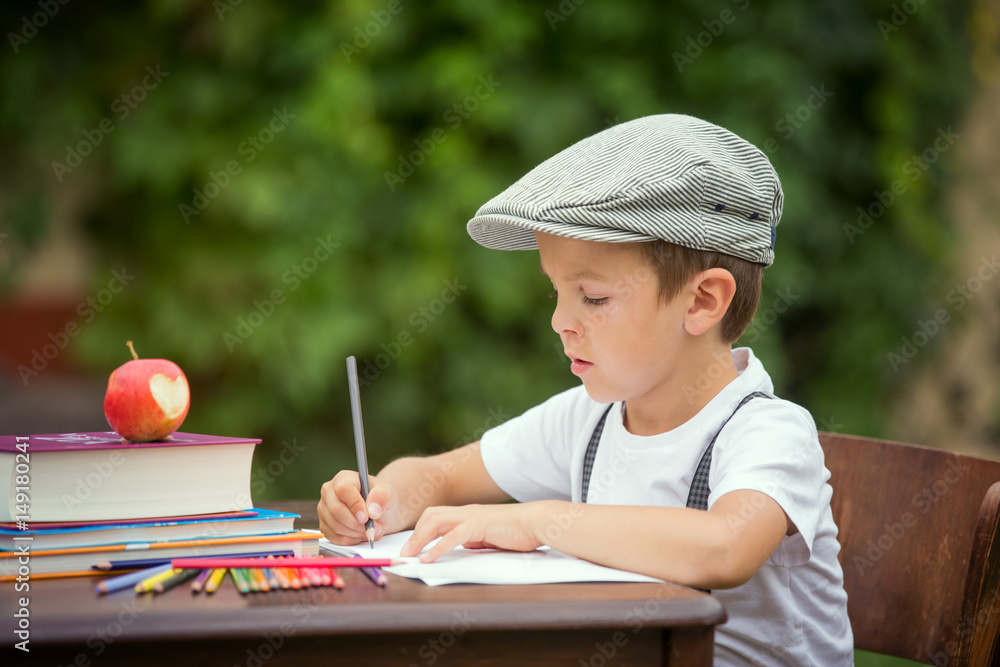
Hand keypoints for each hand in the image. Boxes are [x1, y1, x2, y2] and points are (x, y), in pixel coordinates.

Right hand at [318, 470, 399, 544]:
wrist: (377, 512)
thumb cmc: (379, 499)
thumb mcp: (387, 493)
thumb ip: (382, 497)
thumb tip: (372, 510)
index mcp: (343, 478)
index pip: (343, 489)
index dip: (355, 504)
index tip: (367, 517)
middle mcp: (329, 492)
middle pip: (336, 510)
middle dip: (357, 523)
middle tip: (372, 527)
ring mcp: (324, 509)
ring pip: (336, 526)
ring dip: (356, 533)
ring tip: (369, 529)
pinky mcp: (324, 525)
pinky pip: (334, 538)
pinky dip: (350, 540)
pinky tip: (359, 534)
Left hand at [401, 503, 543, 561]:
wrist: (537, 523)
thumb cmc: (518, 531)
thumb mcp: (491, 537)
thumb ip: (475, 539)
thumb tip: (462, 546)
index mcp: (469, 514)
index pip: (437, 517)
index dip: (421, 531)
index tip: (411, 548)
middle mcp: (467, 512)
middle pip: (431, 516)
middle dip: (414, 534)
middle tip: (404, 553)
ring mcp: (472, 516)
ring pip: (436, 522)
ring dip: (418, 539)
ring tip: (408, 556)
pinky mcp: (480, 525)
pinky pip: (452, 536)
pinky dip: (436, 548)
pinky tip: (427, 558)